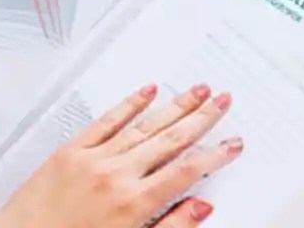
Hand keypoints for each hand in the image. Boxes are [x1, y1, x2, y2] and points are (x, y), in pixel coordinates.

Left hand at [0, 83, 243, 227]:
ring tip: (198, 90)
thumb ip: (170, 226)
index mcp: (134, 204)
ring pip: (144, 125)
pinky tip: (147, 91)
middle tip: (224, 99)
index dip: (215, 155)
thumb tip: (202, 206)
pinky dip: (128, 104)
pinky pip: (106, 121)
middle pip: (171, 140)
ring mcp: (93, 159)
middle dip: (202, 118)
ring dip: (175, 105)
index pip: (187, 171)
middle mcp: (117, 176)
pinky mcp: (70, 152)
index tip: (233, 143)